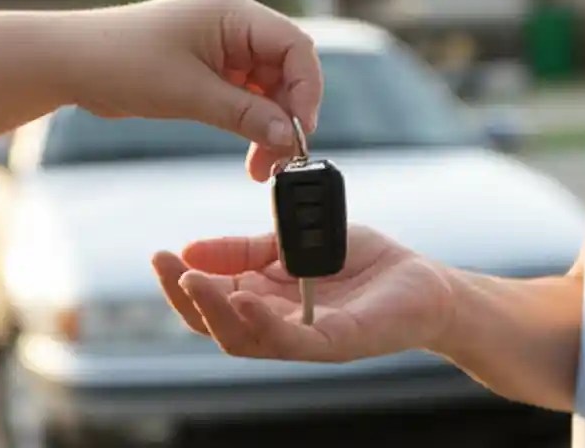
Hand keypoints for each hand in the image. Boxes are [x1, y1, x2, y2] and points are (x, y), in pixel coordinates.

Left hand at [53, 0, 321, 180]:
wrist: (69, 62)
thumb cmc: (121, 63)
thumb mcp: (189, 94)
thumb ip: (245, 114)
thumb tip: (290, 136)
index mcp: (234, 12)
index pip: (295, 46)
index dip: (307, 90)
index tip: (301, 132)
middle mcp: (235, 22)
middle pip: (287, 68)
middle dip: (288, 114)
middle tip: (280, 159)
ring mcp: (223, 43)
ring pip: (269, 85)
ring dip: (270, 124)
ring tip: (262, 165)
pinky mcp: (211, 64)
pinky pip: (247, 92)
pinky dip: (251, 120)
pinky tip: (249, 148)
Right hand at [152, 225, 454, 361]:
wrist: (424, 282)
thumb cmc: (364, 264)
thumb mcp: (294, 242)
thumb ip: (245, 250)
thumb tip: (190, 250)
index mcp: (264, 300)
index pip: (211, 299)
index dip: (181, 280)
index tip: (159, 253)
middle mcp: (277, 325)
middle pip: (217, 325)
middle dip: (186, 298)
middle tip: (167, 268)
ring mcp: (305, 339)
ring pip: (245, 339)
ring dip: (215, 311)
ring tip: (193, 282)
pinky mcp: (336, 343)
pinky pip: (292, 341)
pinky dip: (264, 323)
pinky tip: (246, 300)